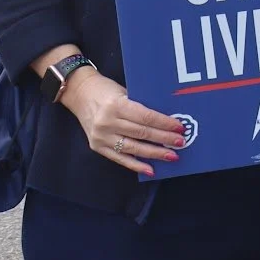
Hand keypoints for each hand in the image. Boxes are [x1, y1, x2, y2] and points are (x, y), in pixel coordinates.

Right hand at [60, 68, 185, 176]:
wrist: (78, 93)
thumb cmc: (106, 90)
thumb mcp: (125, 92)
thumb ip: (141, 106)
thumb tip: (167, 120)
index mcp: (116, 105)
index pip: (145, 117)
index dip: (164, 123)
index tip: (179, 127)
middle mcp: (107, 122)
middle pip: (141, 133)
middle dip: (163, 139)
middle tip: (181, 142)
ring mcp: (101, 136)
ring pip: (133, 148)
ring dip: (154, 153)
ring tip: (171, 156)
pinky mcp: (97, 147)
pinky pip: (120, 159)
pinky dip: (136, 165)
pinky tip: (151, 169)